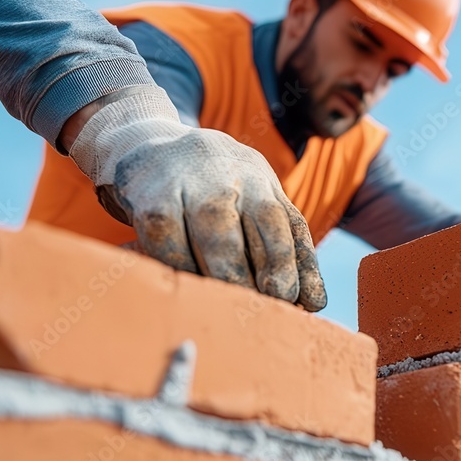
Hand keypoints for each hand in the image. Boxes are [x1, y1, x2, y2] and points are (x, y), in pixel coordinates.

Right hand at [67, 86, 325, 310]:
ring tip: (232, 308)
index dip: (292, 268)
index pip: (287, 225)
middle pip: (260, 227)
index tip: (293, 302)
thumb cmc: (213, 190)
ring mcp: (191, 183)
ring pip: (218, 237)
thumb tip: (313, 304)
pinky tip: (190, 287)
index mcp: (261, 180)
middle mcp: (231, 176)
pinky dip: (184, 271)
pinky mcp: (152, 199)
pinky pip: (171, 245)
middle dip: (267, 277)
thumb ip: (283, 244)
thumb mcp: (253, 200)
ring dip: (230, 280)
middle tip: (263, 313)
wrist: (146, 147)